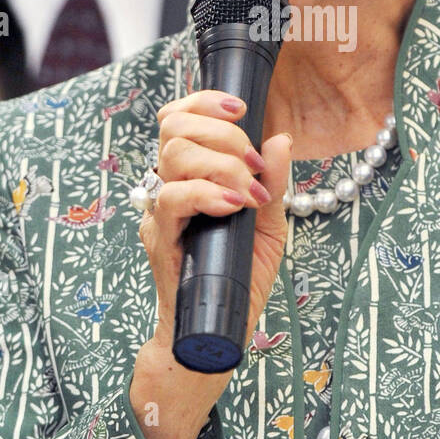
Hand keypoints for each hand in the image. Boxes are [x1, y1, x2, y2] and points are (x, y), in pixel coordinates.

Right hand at [130, 90, 291, 438]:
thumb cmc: (238, 281)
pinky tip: (234, 205)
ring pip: (173, 157)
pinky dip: (207, 194)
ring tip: (249, 192)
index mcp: (191, 178)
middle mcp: (168, 189)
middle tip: (254, 164)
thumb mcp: (269, 228)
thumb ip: (273, 184)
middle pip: (174, 127)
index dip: (204, 102)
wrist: (214, 336)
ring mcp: (160, 214)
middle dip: (223, 134)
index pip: (179, 118)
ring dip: (221, 163)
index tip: (240, 110)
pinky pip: (171, 200)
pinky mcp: (158, 241)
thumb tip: (280, 139)